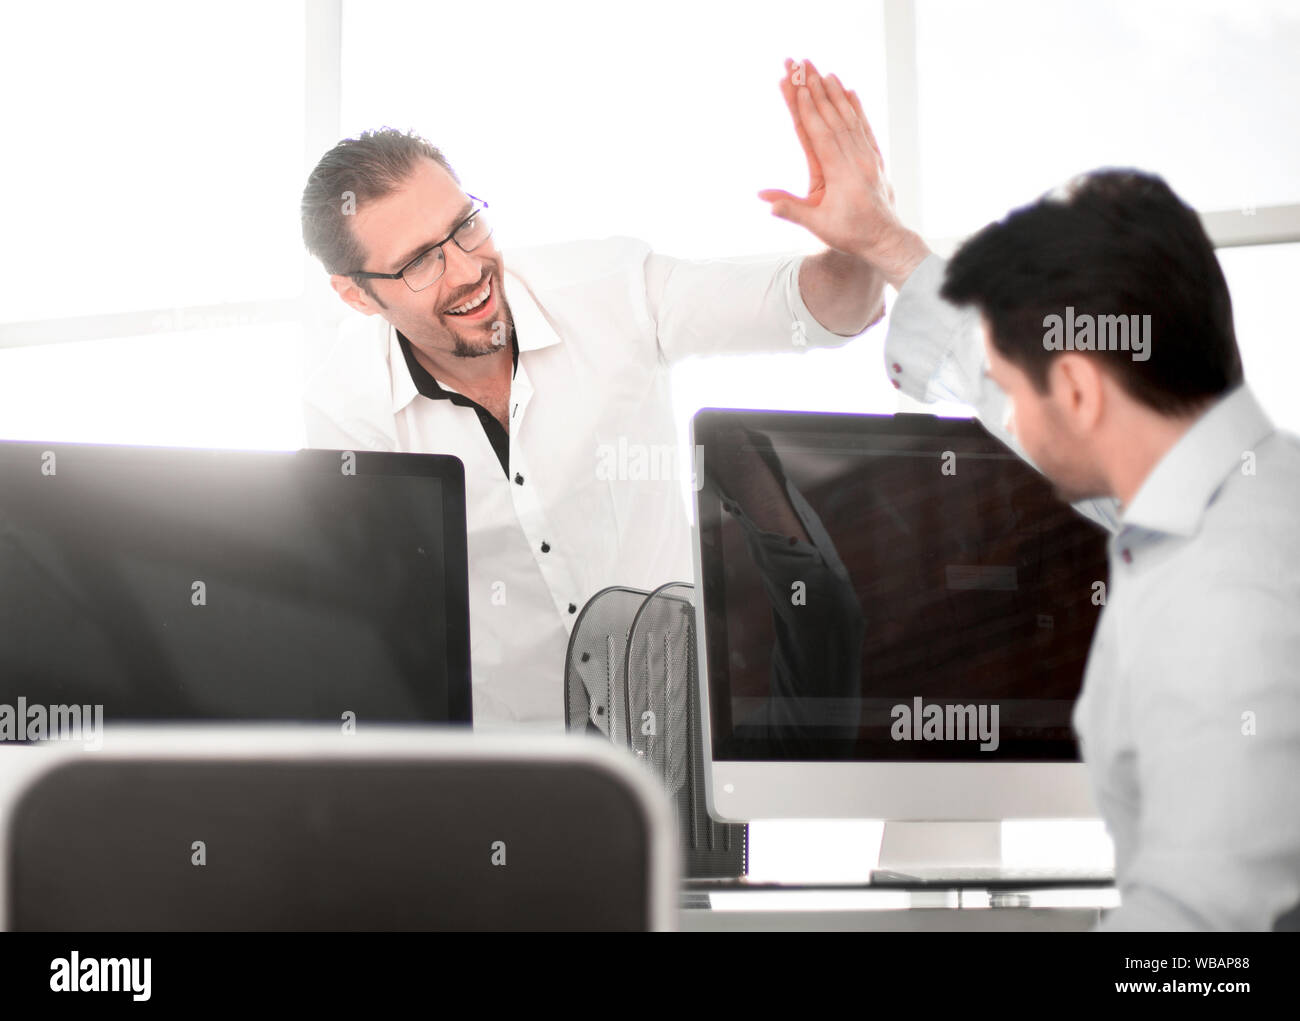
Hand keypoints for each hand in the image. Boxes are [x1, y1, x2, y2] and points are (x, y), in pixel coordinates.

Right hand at [759, 58, 929, 288]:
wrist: (884, 240)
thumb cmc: (849, 235)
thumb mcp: (817, 225)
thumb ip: (790, 209)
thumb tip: (763, 199)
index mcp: (841, 174)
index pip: (821, 135)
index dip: (808, 110)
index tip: (797, 87)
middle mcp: (856, 160)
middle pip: (833, 118)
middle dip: (816, 92)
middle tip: (804, 69)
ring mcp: (868, 157)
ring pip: (850, 118)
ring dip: (835, 94)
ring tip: (822, 72)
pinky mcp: (875, 158)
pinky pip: (865, 127)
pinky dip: (856, 107)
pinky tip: (850, 91)